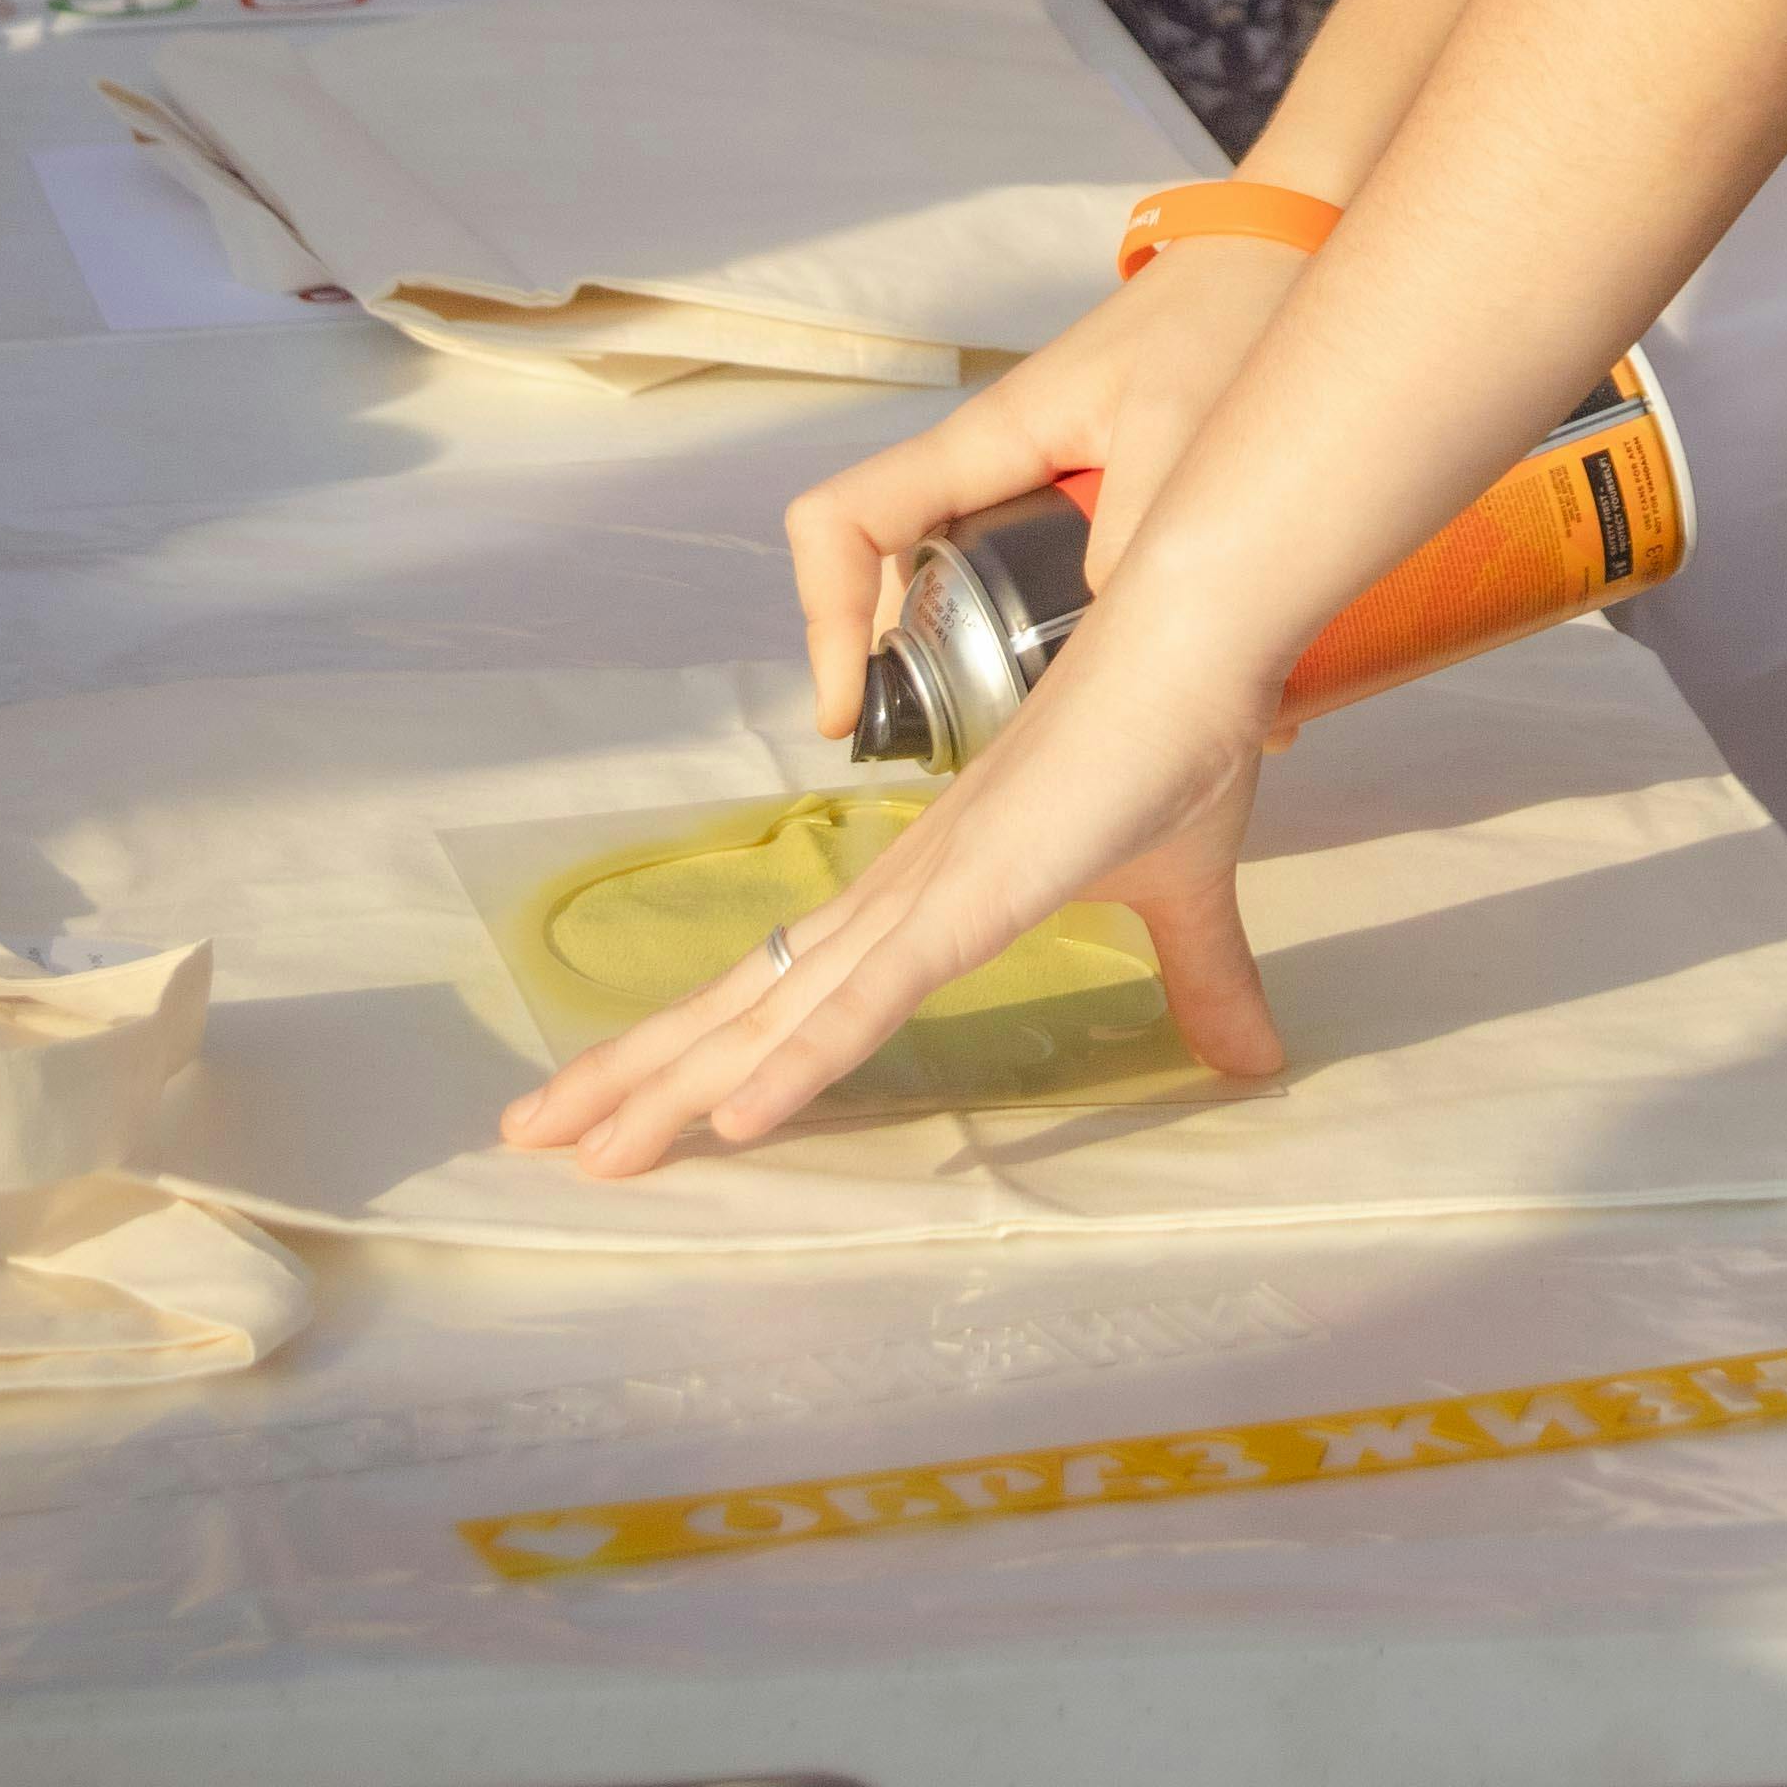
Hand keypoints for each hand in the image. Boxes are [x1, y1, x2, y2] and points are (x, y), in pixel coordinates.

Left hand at [498, 594, 1282, 1170]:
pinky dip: (801, 1061)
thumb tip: (1254, 1060)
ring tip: (573, 1143)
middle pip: (743, 1001)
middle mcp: (897, 894)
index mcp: (930, 892)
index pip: (795, 986)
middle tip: (531, 1135)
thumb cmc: (1179, 744)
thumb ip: (1197, 981)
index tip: (625, 1099)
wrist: (1198, 643)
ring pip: (774, 1011)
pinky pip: (870, 1000)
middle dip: (636, 1073)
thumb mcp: (1180, 898)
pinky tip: (736, 1118)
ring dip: (673, 1082)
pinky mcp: (970, 896)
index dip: (709, 1045)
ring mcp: (925, 893)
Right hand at [782, 232, 1315, 731]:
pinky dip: (1088, 660)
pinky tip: (1174, 703)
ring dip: (1010, 684)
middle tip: (986, 766)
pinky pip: (1056, 599)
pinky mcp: (1100, 514)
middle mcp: (996, 473)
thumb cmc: (1226, 318)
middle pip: (901, 587)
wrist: (1285, 258)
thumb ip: (1143, 540)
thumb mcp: (1187, 433)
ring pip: (978, 605)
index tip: (852, 711)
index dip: (824, 619)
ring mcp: (1044, 495)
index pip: (843, 522)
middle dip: (922, 684)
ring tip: (1083, 760)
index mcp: (987, 442)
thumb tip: (1123, 667)